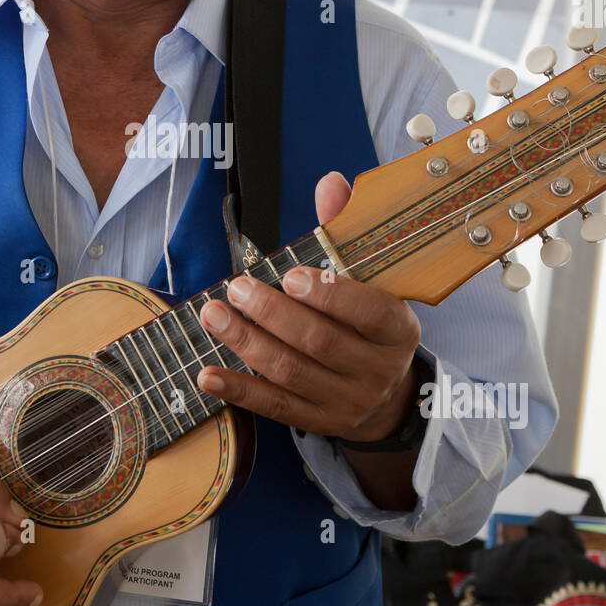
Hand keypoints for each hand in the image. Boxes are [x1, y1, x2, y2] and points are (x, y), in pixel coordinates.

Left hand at [197, 171, 422, 440]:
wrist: (385, 392)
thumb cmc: (367, 322)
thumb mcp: (370, 279)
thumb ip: (344, 231)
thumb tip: (330, 183)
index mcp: (397, 330)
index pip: (370, 313)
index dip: (330, 295)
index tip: (291, 275)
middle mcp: (376, 370)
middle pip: (320, 342)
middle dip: (274, 314)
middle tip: (238, 287)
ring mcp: (346, 401)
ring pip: (291, 373)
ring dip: (247, 343)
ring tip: (214, 314)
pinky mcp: (316, 422)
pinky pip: (273, 406)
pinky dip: (238, 390)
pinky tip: (207, 373)